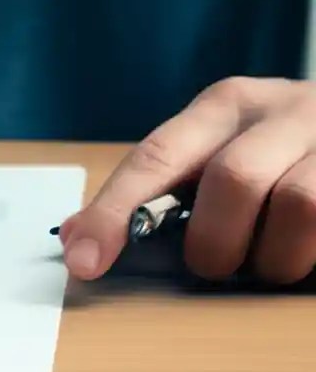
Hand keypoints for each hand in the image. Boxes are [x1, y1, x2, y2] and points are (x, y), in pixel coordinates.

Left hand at [59, 76, 315, 283]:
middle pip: (234, 179)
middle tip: (215, 265)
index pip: (156, 157)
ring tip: (273, 262)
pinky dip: (313, 255)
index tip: (85, 262)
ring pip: (300, 205)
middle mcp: (282, 109)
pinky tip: (309, 253)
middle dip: (215, 242)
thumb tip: (80, 243)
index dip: (115, 213)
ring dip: (276, 257)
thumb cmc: (281, 156)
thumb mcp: (223, 153)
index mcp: (226, 105)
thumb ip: (160, 193)